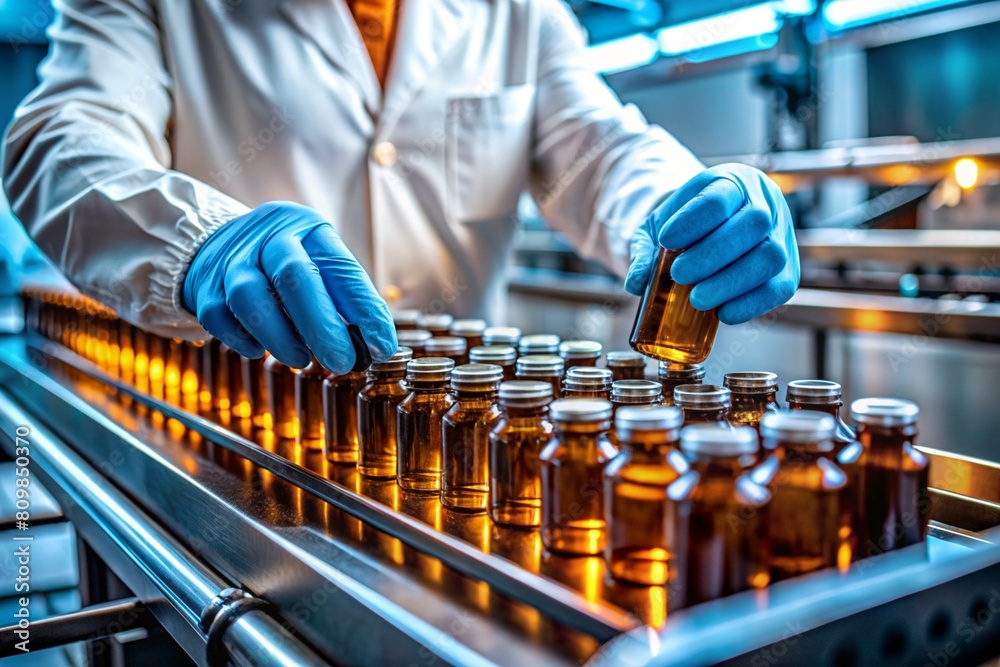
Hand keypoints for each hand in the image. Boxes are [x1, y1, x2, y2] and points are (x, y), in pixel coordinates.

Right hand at [182, 201, 395, 371]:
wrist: (219, 242)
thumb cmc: (284, 261)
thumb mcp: (319, 261)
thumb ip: (343, 298)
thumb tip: (373, 346)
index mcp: (308, 229)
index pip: (342, 268)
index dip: (365, 310)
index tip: (382, 346)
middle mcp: (268, 237)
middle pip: (294, 275)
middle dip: (322, 326)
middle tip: (342, 362)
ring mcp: (231, 260)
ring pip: (250, 297)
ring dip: (281, 337)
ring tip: (302, 359)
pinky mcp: (203, 286)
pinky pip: (219, 317)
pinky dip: (243, 340)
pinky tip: (261, 351)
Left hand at [624, 164, 798, 324]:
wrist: (715, 227)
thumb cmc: (687, 225)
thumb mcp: (660, 226)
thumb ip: (645, 250)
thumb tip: (636, 282)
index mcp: (732, 181)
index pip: (720, 196)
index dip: (693, 220)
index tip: (666, 240)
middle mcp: (765, 202)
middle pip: (753, 223)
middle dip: (713, 254)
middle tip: (680, 275)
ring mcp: (782, 235)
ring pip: (771, 256)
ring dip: (732, 282)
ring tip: (698, 299)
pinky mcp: (789, 269)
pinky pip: (781, 287)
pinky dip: (751, 304)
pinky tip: (722, 313)